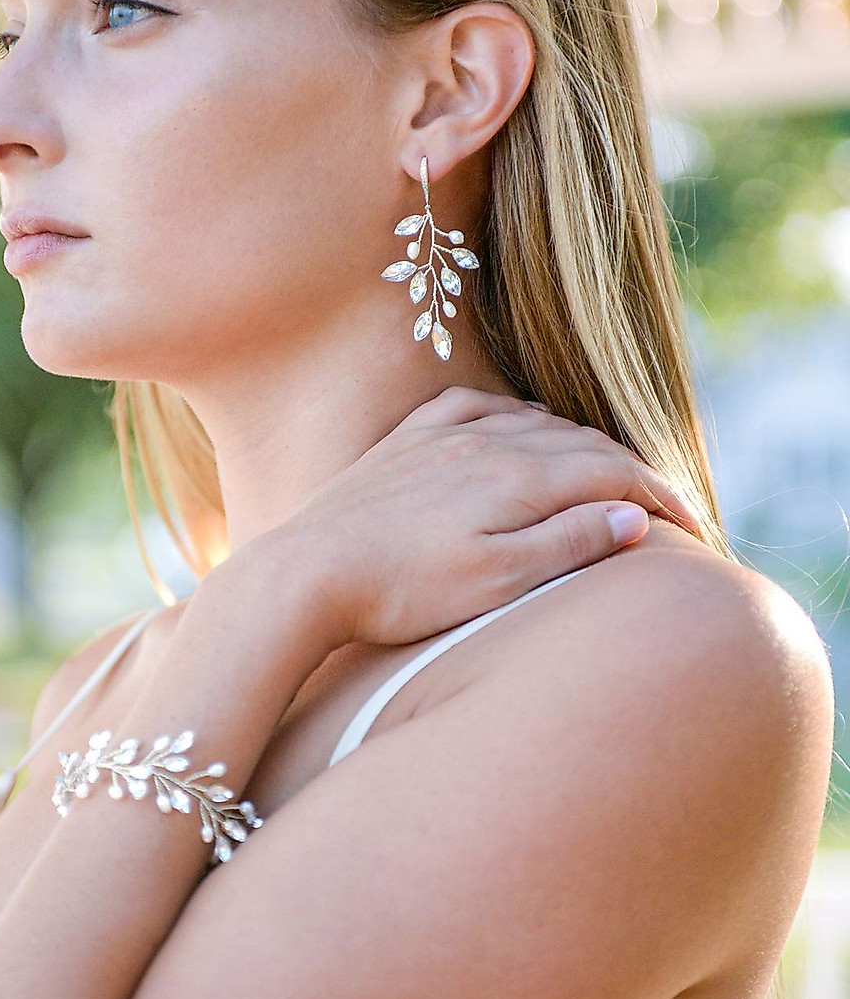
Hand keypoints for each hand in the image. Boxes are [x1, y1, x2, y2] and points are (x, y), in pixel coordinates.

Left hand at [257, 386, 705, 649]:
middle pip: (582, 443)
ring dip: (578, 445)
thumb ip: (568, 542)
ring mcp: (441, 435)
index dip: (661, 497)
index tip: (691, 530)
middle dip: (630, 472)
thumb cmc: (403, 591)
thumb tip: (634, 516)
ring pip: (533, 422)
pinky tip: (519, 427)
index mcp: (517, 476)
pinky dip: (514, 416)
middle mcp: (485, 440)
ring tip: (603, 475)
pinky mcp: (405, 442)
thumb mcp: (497, 580)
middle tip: (660, 507)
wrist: (307, 572)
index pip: (614, 473)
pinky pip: (474, 407)